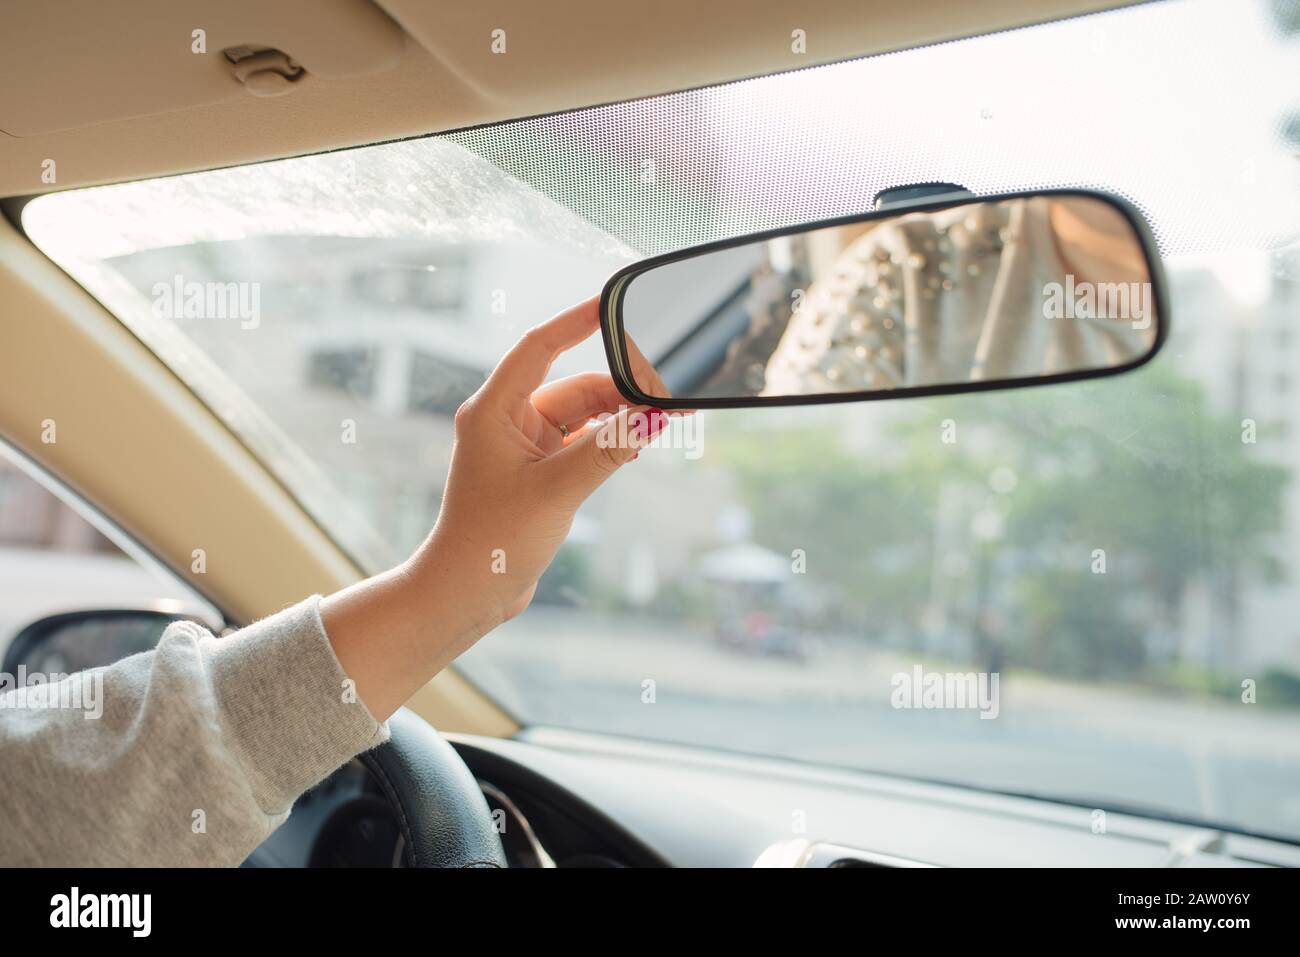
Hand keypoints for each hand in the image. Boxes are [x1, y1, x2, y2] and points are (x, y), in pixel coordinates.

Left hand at [322, 296, 677, 718]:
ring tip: (664, 420)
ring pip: (582, 416)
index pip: (539, 347)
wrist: (465, 594)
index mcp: (493, 411)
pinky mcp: (536, 472)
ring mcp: (521, 447)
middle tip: (667, 391)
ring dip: (619, 418)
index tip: (613, 301)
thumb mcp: (557, 491)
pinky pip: (580, 442)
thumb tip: (652, 419)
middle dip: (620, 388)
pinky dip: (609, 442)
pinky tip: (639, 443)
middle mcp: (505, 421)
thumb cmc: (493, 542)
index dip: (576, 321)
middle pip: (574, 386)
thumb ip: (607, 451)